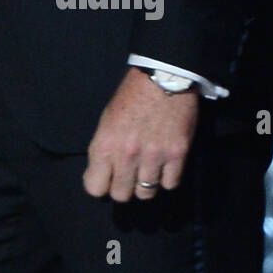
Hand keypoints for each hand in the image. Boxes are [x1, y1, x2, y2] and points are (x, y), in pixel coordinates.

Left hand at [83, 67, 198, 202]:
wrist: (163, 78)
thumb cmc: (131, 96)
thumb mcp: (107, 120)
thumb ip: (104, 149)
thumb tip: (103, 175)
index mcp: (105, 144)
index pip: (95, 187)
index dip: (100, 185)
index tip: (107, 179)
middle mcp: (127, 154)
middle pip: (121, 195)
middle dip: (123, 187)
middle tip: (129, 175)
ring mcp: (153, 156)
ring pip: (146, 193)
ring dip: (146, 184)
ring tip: (147, 168)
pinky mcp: (177, 154)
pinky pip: (169, 184)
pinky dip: (167, 178)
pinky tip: (164, 165)